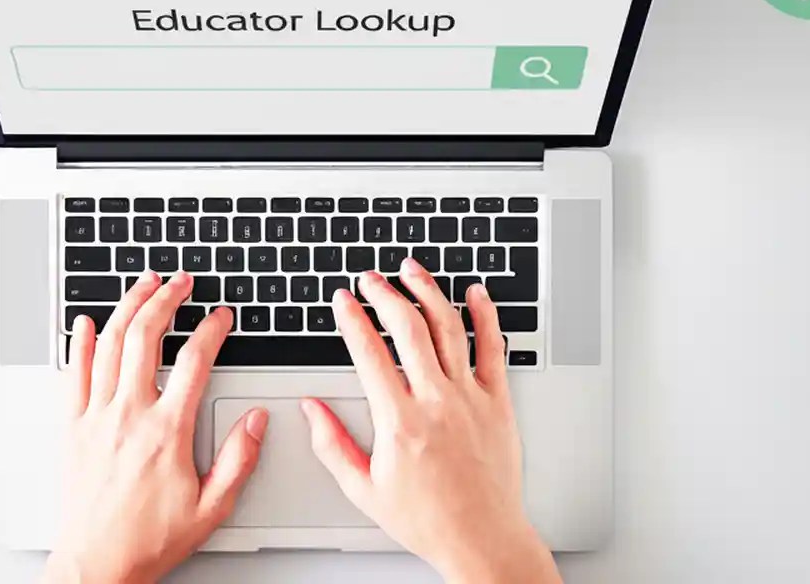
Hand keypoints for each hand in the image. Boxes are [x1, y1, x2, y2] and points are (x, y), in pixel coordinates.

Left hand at [42, 272, 266, 583]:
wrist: (96, 565)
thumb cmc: (149, 540)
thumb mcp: (212, 508)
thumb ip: (239, 460)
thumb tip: (257, 421)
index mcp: (167, 431)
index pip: (194, 361)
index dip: (212, 330)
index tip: (221, 317)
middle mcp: (128, 416)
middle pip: (146, 337)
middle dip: (167, 299)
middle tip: (181, 283)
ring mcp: (96, 418)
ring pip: (110, 345)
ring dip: (129, 307)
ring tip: (144, 285)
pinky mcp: (71, 428)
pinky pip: (72, 373)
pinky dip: (80, 342)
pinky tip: (87, 323)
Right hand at [301, 260, 561, 583]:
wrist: (482, 538)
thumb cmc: (427, 520)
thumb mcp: (364, 489)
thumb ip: (331, 444)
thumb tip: (310, 409)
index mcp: (400, 421)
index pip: (369, 352)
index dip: (351, 318)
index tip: (343, 301)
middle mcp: (436, 402)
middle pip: (408, 328)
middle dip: (384, 294)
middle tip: (370, 279)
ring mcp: (471, 398)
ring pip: (449, 328)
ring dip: (428, 292)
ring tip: (412, 271)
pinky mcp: (499, 402)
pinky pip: (493, 348)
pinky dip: (485, 315)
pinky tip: (475, 294)